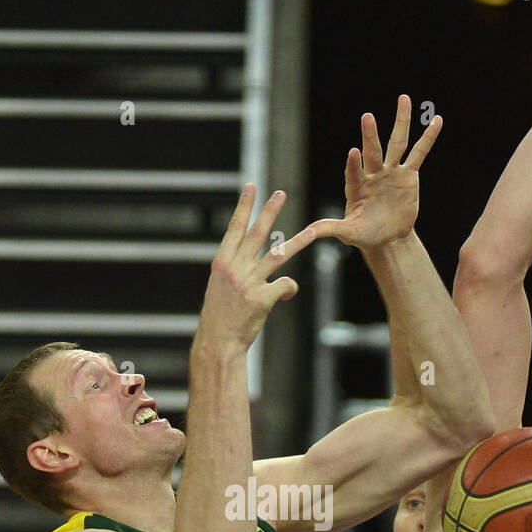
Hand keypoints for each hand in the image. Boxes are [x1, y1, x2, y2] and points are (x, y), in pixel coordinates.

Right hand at [197, 185, 317, 349]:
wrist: (217, 344)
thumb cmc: (219, 318)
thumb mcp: (220, 288)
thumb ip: (236, 270)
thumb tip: (257, 261)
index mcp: (222, 262)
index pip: (235, 228)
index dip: (245, 206)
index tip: (252, 188)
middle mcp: (235, 268)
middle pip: (257, 233)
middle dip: (270, 211)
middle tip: (281, 194)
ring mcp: (249, 283)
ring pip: (279, 255)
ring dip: (300, 241)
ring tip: (315, 229)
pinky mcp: (262, 299)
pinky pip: (286, 285)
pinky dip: (290, 287)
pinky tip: (285, 295)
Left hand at [304, 95, 440, 249]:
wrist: (388, 236)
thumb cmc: (365, 234)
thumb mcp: (348, 233)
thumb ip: (330, 228)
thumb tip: (307, 234)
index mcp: (356, 187)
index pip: (353, 173)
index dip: (353, 164)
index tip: (353, 153)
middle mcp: (373, 174)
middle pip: (372, 152)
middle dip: (370, 135)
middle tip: (367, 116)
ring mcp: (391, 171)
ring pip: (396, 143)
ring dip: (400, 121)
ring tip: (403, 98)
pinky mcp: (408, 175)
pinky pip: (419, 153)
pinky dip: (428, 138)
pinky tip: (436, 120)